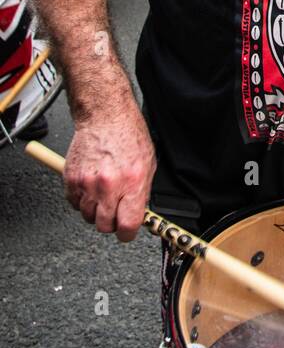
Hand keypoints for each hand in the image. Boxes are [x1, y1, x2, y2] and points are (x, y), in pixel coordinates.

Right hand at [64, 106, 156, 241]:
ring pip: (87, 216)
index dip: (128, 232)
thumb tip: (139, 212)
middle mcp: (108, 185)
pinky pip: (74, 203)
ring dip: (95, 210)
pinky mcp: (71, 178)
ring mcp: (87, 183)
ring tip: (103, 194)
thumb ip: (142, 192)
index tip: (127, 230)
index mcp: (132, 182)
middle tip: (115, 210)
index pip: (127, 225)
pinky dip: (81, 200)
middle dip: (111, 222)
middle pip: (104, 226)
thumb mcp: (148, 163)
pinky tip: (91, 186)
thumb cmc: (128, 134)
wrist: (105, 115)